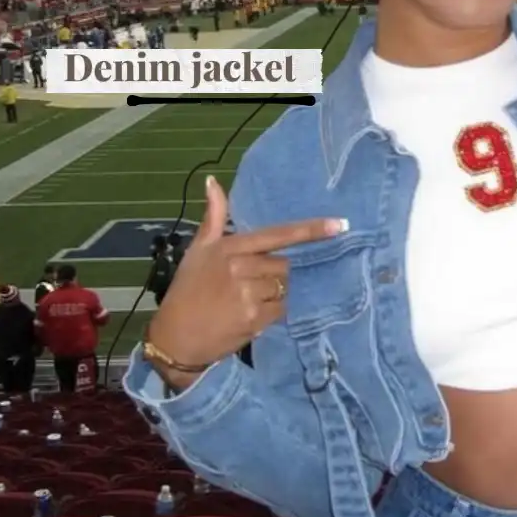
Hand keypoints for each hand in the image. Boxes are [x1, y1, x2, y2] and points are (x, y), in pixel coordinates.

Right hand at [145, 174, 345, 388]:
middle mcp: (242, 267)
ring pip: (284, 288)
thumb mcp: (197, 250)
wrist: (176, 336)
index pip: (278, 235)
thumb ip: (213, 217)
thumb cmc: (187, 290)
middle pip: (284, 266)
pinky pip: (281, 310)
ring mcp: (250, 293)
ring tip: (248, 302)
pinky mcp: (255, 318)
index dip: (311, 230)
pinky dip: (271, 313)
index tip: (340, 225)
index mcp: (230, 247)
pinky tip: (250, 316)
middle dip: (275, 275)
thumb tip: (213, 181)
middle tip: (251, 286)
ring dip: (274, 295)